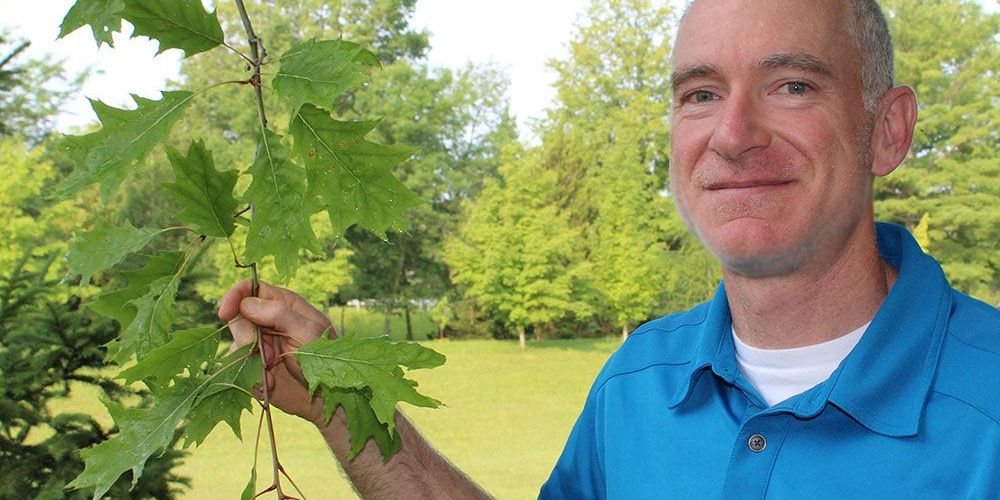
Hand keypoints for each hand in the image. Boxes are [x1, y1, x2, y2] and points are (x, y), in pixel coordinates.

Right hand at [218, 280, 334, 422]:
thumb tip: (246, 304)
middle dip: (246, 336)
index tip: (225, 313)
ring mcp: (259, 344)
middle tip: (267, 353)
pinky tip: (270, 382)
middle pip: (238, 317)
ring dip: (250, 358)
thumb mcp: (308, 332)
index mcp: (283, 304)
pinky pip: (238, 367)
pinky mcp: (253, 366)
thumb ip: (279, 314)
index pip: (250, 289)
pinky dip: (251, 375)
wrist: (325, 398)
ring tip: (273, 368)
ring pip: (236, 343)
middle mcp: (268, 322)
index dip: (234, 296)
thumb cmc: (326, 359)